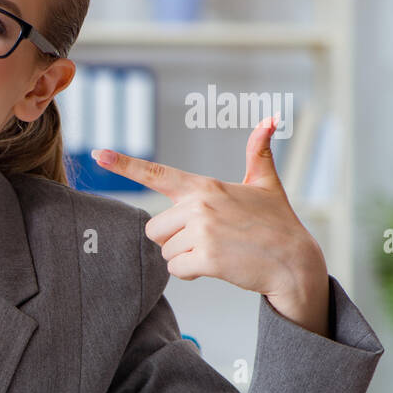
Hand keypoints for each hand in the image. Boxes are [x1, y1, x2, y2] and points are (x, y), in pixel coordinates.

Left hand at [93, 115, 329, 335]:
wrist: (295, 263)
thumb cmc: (277, 223)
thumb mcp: (266, 184)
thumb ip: (258, 152)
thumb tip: (271, 119)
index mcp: (206, 187)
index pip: (158, 174)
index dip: (124, 164)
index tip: (97, 155)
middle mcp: (200, 205)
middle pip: (154, 228)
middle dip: (174, 240)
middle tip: (208, 240)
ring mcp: (202, 231)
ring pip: (165, 251)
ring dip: (184, 258)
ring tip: (216, 251)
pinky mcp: (206, 257)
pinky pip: (176, 270)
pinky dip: (191, 273)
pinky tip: (217, 266)